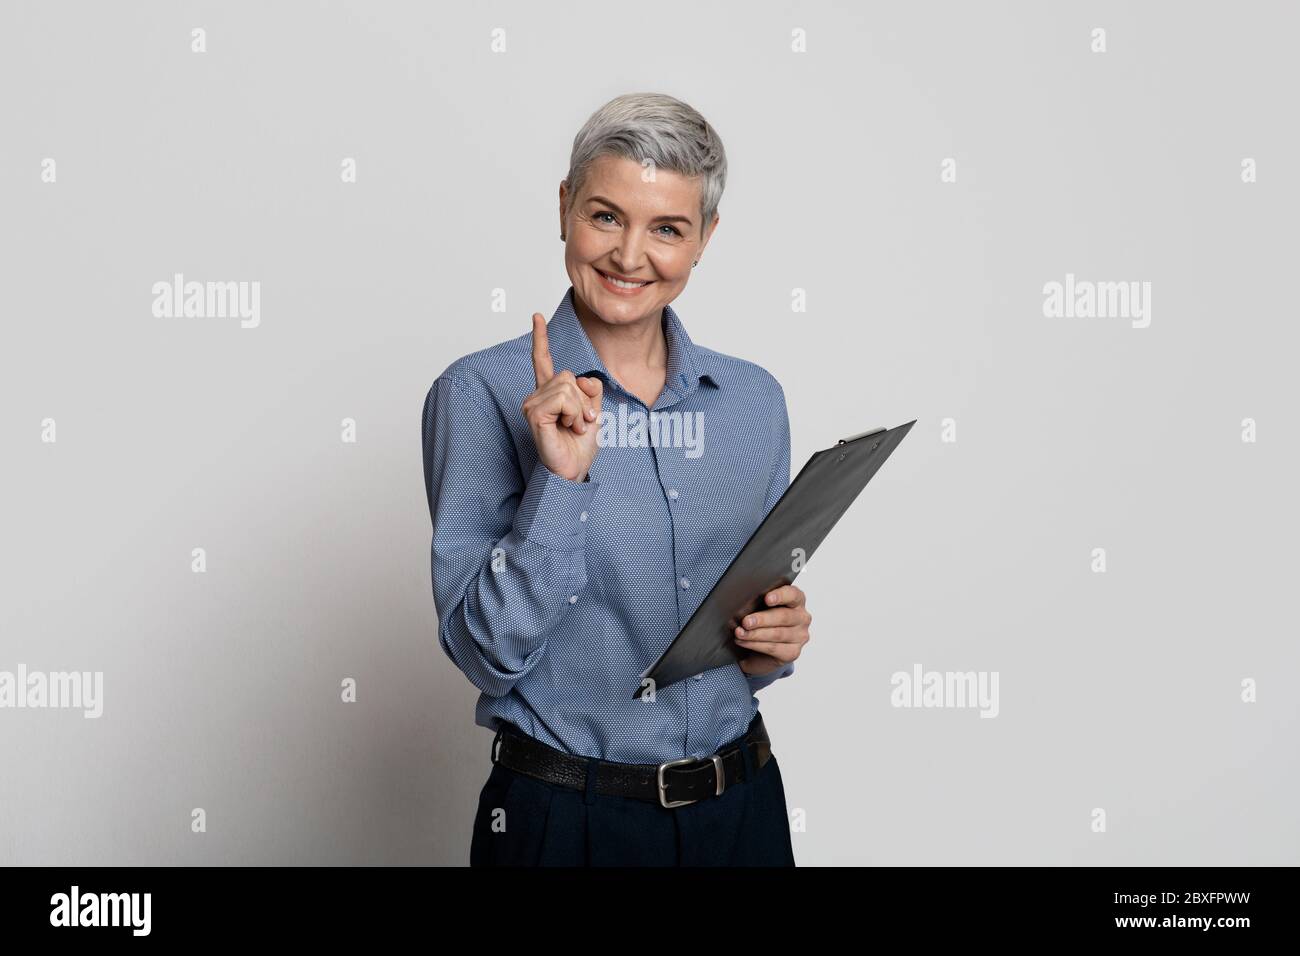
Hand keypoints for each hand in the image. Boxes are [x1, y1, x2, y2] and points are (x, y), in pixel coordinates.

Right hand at [522, 312, 602, 482]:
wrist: (574, 470)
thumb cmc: (580, 446)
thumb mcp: (594, 411)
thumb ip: (591, 390)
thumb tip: (584, 380)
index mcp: (550, 394)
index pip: (543, 360)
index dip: (541, 338)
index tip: (537, 316)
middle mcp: (537, 395)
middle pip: (569, 375)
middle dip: (585, 400)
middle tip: (582, 423)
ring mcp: (532, 403)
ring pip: (568, 386)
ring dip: (581, 409)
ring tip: (575, 428)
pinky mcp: (534, 413)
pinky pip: (563, 399)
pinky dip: (574, 414)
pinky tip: (568, 428)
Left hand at [732, 584, 810, 677]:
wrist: (762, 649)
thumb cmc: (762, 621)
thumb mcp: (761, 607)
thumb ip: (757, 602)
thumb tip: (741, 600)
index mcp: (797, 600)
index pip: (793, 594)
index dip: (780, 596)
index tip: (767, 599)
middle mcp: (802, 617)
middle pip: (783, 617)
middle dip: (762, 619)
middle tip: (746, 621)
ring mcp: (800, 636)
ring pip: (777, 634)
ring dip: (755, 634)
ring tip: (739, 633)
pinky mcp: (793, 652)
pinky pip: (773, 648)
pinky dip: (754, 645)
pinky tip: (742, 642)